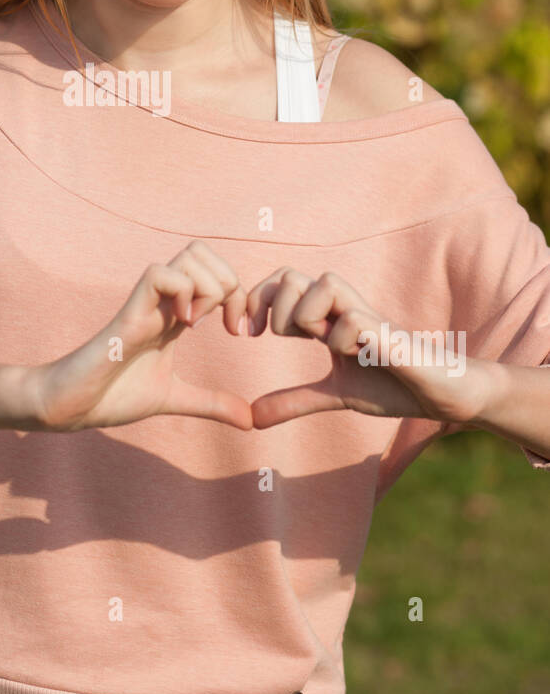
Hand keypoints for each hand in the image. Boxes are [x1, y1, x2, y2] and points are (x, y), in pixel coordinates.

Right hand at [33, 240, 252, 431]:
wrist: (70, 406)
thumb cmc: (112, 395)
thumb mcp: (175, 399)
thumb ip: (212, 403)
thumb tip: (250, 420)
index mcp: (174, 313)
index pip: (213, 270)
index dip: (237, 293)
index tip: (240, 332)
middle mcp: (162, 300)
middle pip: (201, 251)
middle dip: (228, 283)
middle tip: (227, 326)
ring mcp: (145, 304)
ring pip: (187, 257)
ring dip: (208, 288)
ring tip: (200, 327)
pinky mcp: (127, 315)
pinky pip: (158, 275)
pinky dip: (182, 293)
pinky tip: (182, 326)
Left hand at [245, 267, 495, 429]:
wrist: (445, 395)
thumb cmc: (393, 385)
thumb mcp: (334, 395)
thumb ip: (295, 400)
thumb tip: (252, 418)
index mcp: (328, 317)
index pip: (282, 280)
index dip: (257, 299)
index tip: (249, 333)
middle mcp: (344, 309)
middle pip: (293, 275)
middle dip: (277, 310)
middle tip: (290, 342)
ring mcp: (368, 318)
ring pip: (324, 284)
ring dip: (312, 319)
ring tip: (328, 347)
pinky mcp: (390, 335)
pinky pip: (354, 321)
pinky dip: (345, 342)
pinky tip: (359, 359)